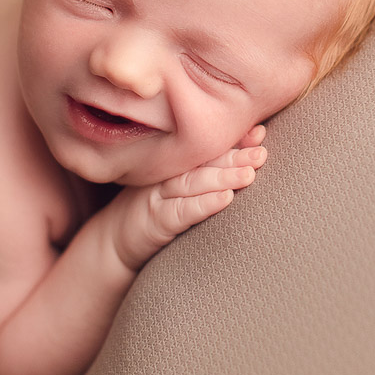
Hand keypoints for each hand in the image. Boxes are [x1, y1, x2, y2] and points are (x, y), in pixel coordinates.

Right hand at [110, 125, 268, 270]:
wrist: (114, 242)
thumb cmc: (154, 213)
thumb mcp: (178, 190)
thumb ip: (204, 172)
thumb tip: (246, 159)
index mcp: (175, 164)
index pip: (208, 148)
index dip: (234, 140)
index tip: (259, 133)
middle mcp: (166, 174)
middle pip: (203, 161)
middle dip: (234, 156)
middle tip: (260, 152)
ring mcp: (158, 196)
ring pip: (193, 182)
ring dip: (223, 176)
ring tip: (248, 174)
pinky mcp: (154, 221)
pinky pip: (182, 211)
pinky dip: (204, 204)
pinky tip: (225, 198)